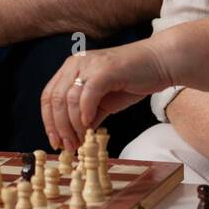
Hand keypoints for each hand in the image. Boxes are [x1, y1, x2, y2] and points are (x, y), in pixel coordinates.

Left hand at [41, 39, 170, 151]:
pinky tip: (90, 125)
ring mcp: (89, 64)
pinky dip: (85, 112)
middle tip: (69, 146)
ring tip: (81, 140)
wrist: (159, 62)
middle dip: (59, 127)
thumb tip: (76, 138)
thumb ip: (89, 115)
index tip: (56, 142)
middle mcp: (76, 63)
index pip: (48, 96)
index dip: (49, 122)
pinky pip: (87, 94)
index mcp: (71, 68)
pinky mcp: (105, 69)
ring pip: (68, 99)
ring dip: (72, 125)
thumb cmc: (133, 80)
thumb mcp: (104, 102)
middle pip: (55, 99)